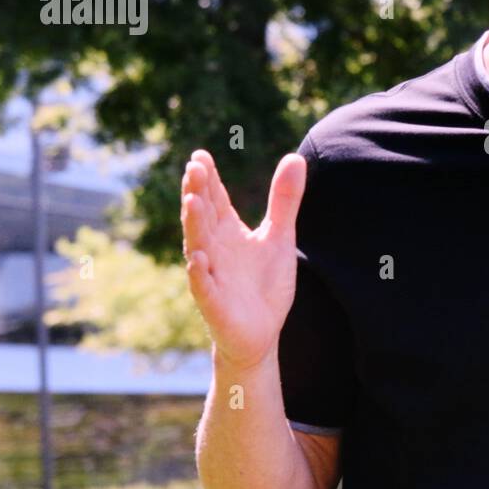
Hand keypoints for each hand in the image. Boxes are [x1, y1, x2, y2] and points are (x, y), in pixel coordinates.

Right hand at [181, 149, 305, 373]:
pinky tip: (197, 258)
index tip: (201, 156)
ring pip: (198, 246)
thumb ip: (285, 200)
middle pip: (203, 217)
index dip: (208, 179)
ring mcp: (212, 276)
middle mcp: (214, 250)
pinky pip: (204, 287)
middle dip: (197, 193)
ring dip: (194, 225)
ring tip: (191, 201)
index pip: (215, 200)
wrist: (262, 332)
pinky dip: (199, 273)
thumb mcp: (280, 237)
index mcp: (228, 232)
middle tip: (194, 168)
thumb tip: (296, 157)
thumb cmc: (265, 284)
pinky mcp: (214, 304)